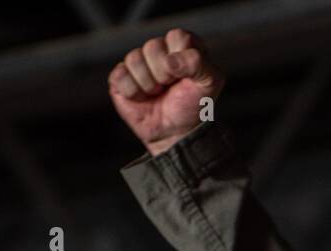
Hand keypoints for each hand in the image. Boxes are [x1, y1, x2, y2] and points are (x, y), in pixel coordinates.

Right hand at [108, 28, 224, 155]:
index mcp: (181, 45)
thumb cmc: (192, 106)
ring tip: (157, 93)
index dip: (180, 59)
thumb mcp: (210, 83)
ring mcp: (138, 62)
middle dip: (164, 74)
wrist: (175, 133)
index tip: (186, 77)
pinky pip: (120, 75)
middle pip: (153, 47)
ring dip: (149, 84)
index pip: (177, 37)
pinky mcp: (120, 77)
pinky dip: (133, 92)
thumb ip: (198, 63)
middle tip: (169, 87)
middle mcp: (159, 49)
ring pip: (135, 59)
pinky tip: (142, 98)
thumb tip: (169, 61)